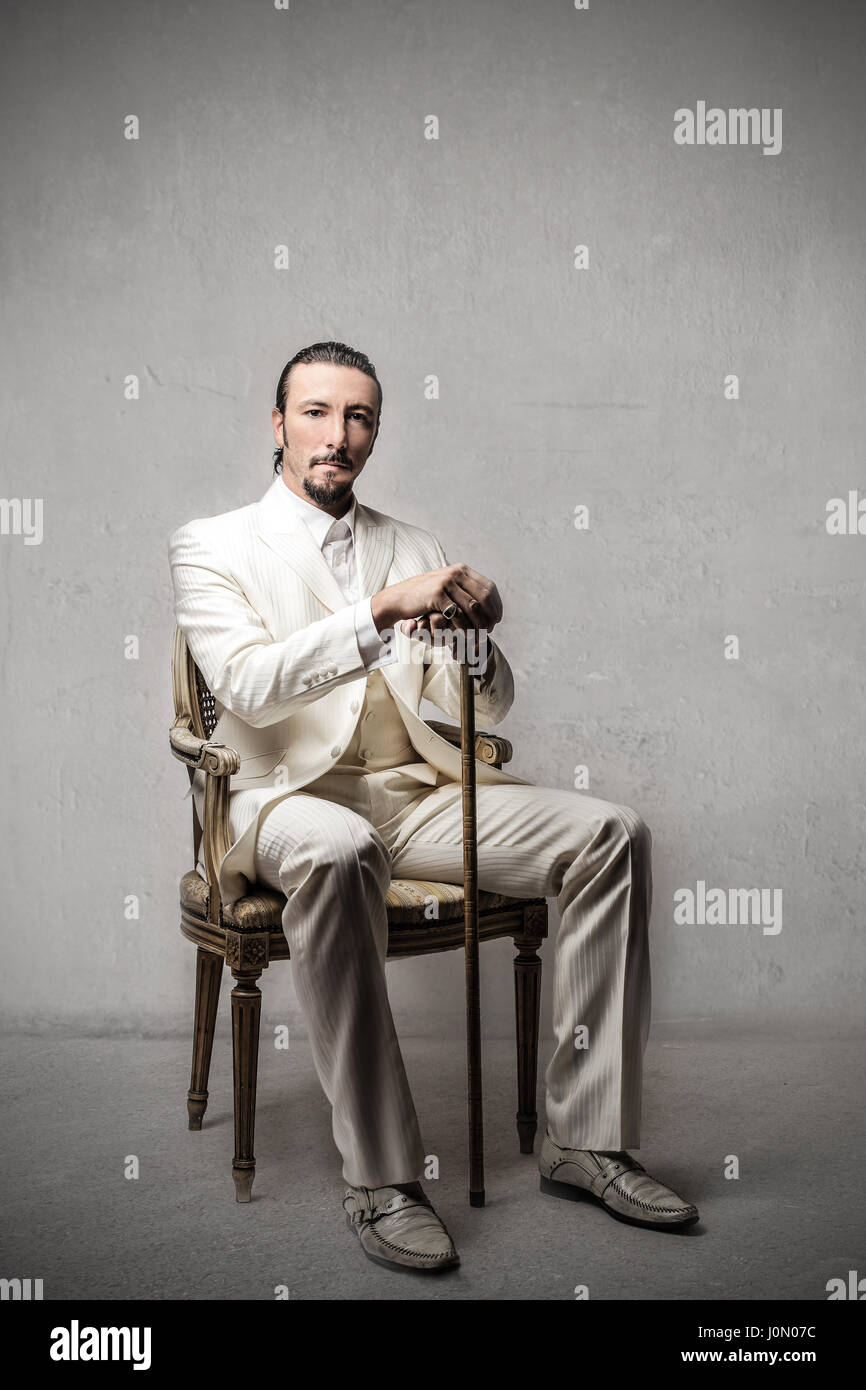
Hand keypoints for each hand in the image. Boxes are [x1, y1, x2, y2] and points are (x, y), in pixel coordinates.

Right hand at [371, 562, 501, 636]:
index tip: (496, 620)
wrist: (397, 598)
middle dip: (490, 616)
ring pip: (473, 607)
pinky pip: (457, 614)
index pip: (489, 587)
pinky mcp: (437, 594)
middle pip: (484, 597)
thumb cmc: (423, 598)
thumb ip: (463, 591)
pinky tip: (466, 636)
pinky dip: (464, 627)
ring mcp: (446, 582)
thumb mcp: (446, 588)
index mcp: (461, 570)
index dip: (496, 605)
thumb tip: (487, 603)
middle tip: (490, 631)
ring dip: (479, 625)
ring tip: (480, 636)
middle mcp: (456, 573)